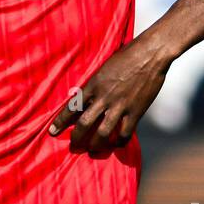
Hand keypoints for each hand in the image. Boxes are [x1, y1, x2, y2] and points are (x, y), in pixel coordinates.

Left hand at [48, 42, 169, 153]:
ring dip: (96, 145)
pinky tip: (116, 144)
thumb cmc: (127, 55)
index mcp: (93, 84)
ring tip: (92, 150)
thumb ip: (96, 83)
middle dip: (76, 138)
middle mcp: (103, 97)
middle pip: (84, 124)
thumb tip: (88, 96)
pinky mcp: (135, 111)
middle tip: (74, 146)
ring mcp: (120, 106)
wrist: (150, 53)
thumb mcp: (104, 67)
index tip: (52, 132)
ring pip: (102, 133)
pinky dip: (119, 142)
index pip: (72, 107)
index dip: (60, 122)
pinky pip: (125, 133)